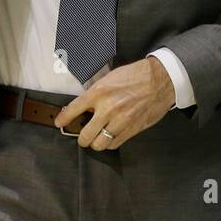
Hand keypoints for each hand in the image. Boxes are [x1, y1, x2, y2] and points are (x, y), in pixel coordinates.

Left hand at [54, 57, 176, 150]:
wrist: (160, 80)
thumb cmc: (135, 75)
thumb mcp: (110, 77)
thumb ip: (96, 92)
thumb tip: (83, 105)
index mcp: (99, 92)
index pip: (73, 109)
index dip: (64, 119)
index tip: (59, 122)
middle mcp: (107, 108)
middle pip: (85, 135)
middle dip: (81, 137)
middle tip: (82, 134)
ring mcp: (120, 121)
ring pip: (98, 144)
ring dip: (95, 142)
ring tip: (96, 137)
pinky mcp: (132, 129)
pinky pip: (114, 144)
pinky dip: (109, 143)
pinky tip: (110, 136)